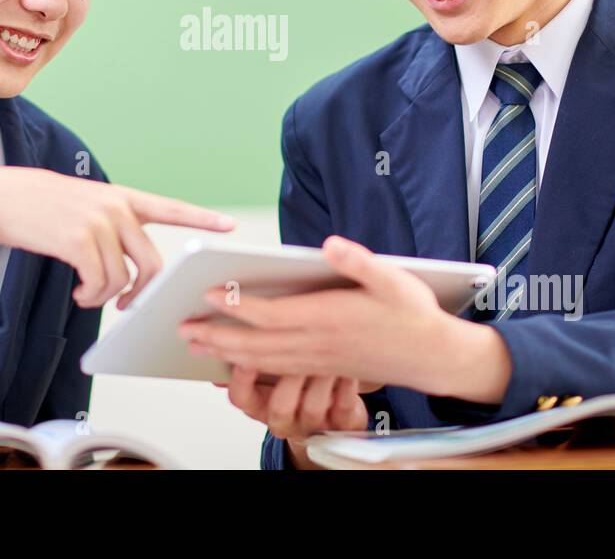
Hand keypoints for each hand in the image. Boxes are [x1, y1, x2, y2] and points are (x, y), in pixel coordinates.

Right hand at [0, 167, 235, 307]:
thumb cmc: (38, 208)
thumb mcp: (83, 205)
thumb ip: (110, 226)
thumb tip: (126, 271)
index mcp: (121, 197)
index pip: (170, 207)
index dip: (202, 218)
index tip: (229, 226)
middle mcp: (116, 207)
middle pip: (152, 261)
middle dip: (144, 291)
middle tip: (129, 305)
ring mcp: (99, 222)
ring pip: (124, 278)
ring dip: (107, 297)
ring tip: (88, 294)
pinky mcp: (80, 240)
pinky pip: (100, 284)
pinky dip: (91, 297)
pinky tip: (79, 292)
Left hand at [181, 235, 511, 400]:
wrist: (432, 355)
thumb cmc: (412, 313)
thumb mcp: (395, 278)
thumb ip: (360, 262)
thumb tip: (331, 245)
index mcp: (329, 318)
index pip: (272, 313)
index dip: (237, 304)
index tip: (208, 291)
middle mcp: (318, 344)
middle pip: (256, 344)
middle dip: (216, 337)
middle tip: (182, 328)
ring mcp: (317, 359)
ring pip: (261, 361)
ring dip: (225, 354)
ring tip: (195, 345)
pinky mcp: (320, 367)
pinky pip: (276, 371)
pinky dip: (248, 367)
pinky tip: (232, 360)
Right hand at [218, 366, 370, 468]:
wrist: (329, 411)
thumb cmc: (296, 380)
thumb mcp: (268, 368)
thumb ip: (250, 351)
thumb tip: (225, 327)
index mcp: (259, 404)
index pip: (240, 397)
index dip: (242, 379)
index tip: (247, 358)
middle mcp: (283, 418)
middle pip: (279, 405)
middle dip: (290, 377)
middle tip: (297, 351)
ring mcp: (312, 423)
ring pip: (312, 408)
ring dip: (320, 380)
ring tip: (327, 357)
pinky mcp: (340, 424)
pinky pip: (343, 409)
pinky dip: (346, 387)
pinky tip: (347, 370)